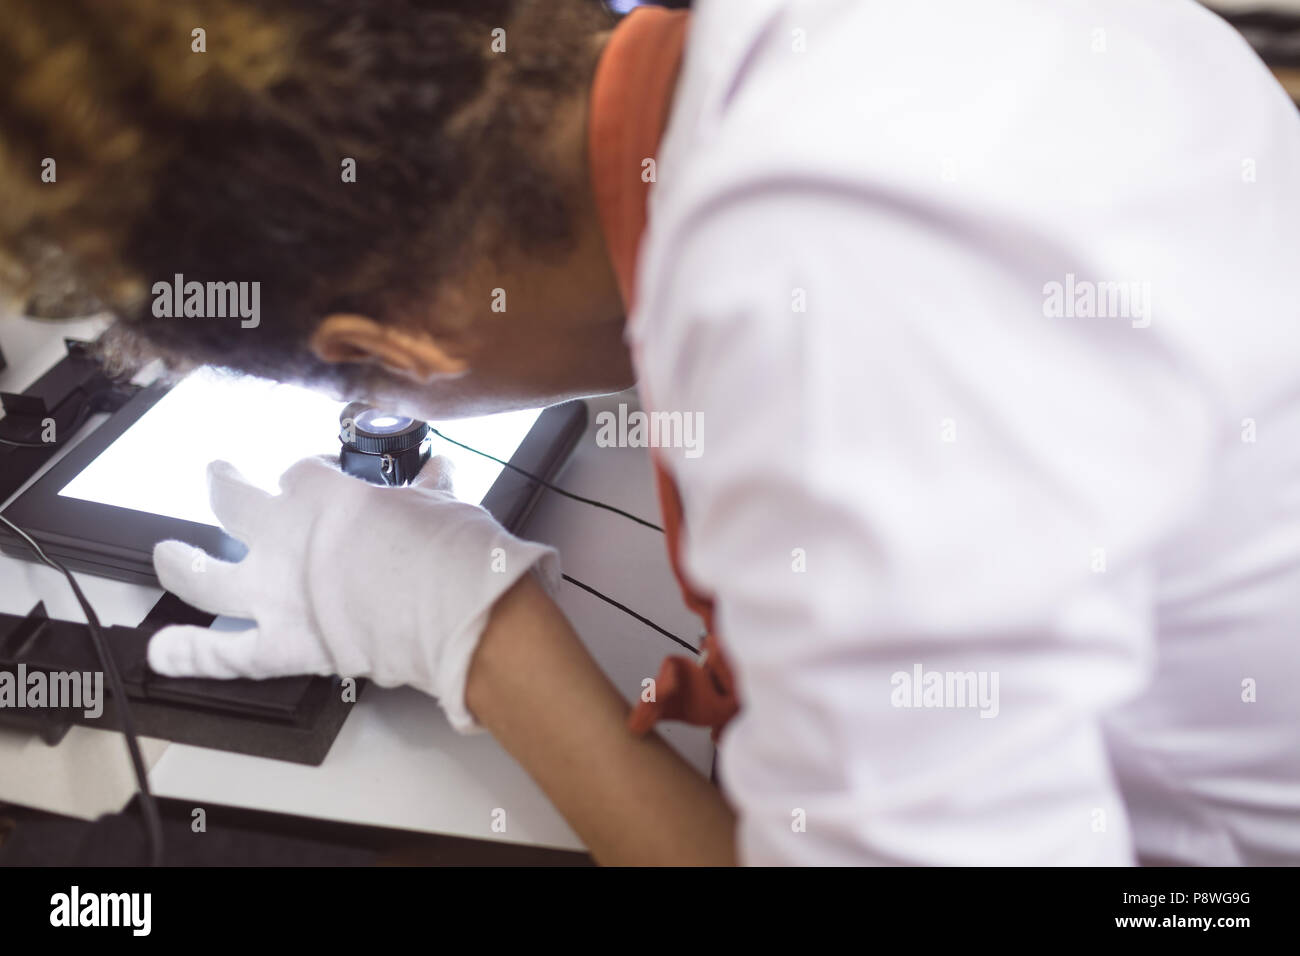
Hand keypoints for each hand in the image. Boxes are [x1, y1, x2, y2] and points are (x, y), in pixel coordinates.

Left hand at [146, 454, 559, 731]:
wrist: (456, 611)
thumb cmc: (452, 554)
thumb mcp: (443, 505)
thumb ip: (429, 490)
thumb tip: (438, 474)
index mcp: (325, 495)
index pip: (300, 473)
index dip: (307, 475)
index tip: (322, 480)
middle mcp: (286, 537)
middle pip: (233, 501)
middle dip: (225, 487)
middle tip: (223, 481)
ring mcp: (274, 594)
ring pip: (203, 576)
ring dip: (179, 564)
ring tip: (167, 556)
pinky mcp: (281, 645)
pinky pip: (224, 655)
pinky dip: (190, 655)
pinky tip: (161, 653)